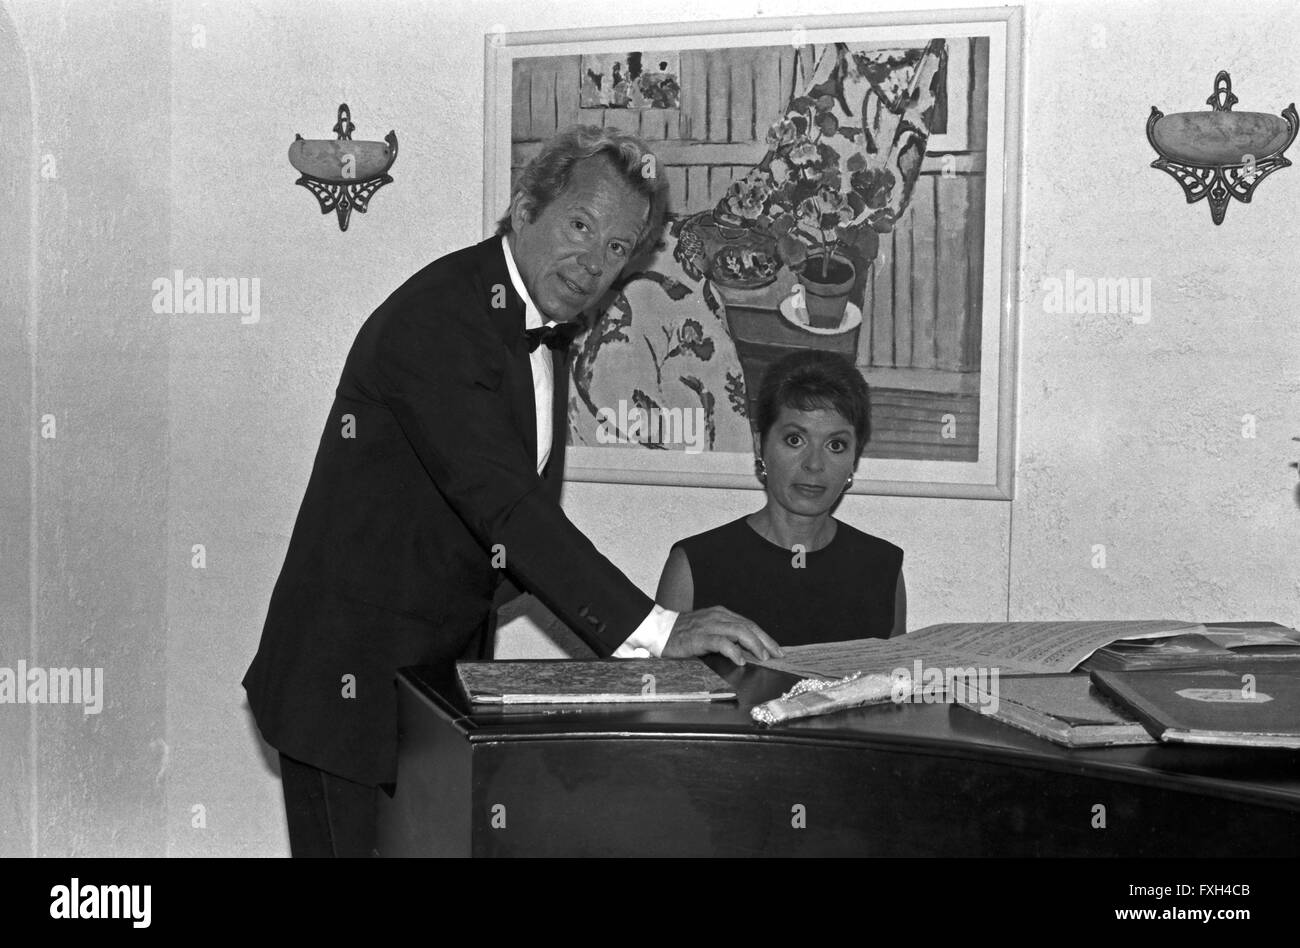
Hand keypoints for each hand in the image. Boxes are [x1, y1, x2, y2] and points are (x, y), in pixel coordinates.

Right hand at [661, 606, 783, 665]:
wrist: (659, 631)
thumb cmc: (683, 634)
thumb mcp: (708, 630)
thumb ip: (725, 636)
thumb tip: (745, 650)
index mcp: (721, 614)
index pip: (748, 624)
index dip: (764, 636)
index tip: (776, 649)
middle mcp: (717, 616)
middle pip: (748, 626)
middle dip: (765, 641)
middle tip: (777, 654)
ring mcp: (709, 625)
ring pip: (739, 632)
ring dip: (754, 645)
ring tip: (763, 657)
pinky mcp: (700, 637)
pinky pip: (721, 642)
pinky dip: (733, 651)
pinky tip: (741, 660)